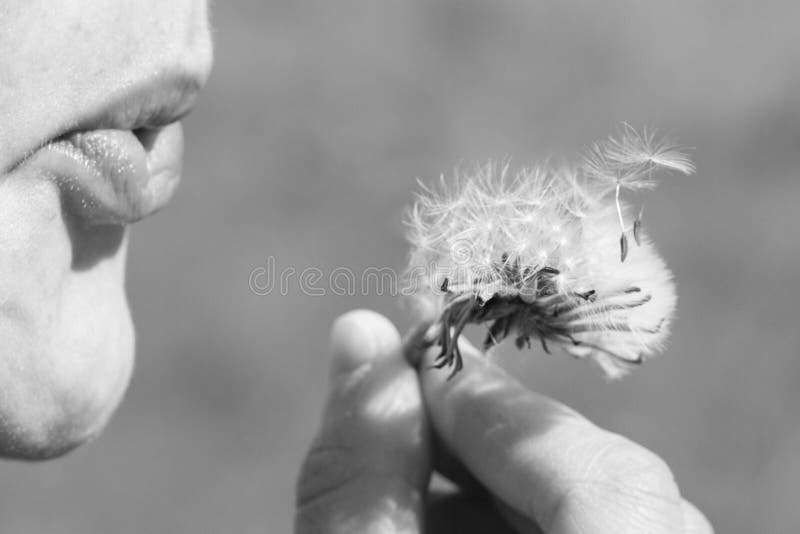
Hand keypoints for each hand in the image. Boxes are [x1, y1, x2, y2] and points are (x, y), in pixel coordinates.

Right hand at [295, 310, 712, 532]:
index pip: (596, 476)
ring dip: (499, 496)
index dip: (490, 410)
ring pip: (610, 517)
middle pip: (610, 491)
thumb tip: (357, 330)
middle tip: (401, 436)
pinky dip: (530, 529)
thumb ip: (358, 473)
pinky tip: (454, 529)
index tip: (409, 369)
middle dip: (489, 452)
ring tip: (412, 501)